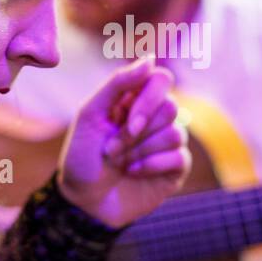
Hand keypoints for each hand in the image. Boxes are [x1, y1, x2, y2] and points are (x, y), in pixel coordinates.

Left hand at [58, 56, 191, 227]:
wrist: (83, 201)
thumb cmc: (82, 156)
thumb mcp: (90, 114)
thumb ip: (118, 83)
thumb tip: (151, 60)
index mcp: (135, 100)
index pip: (161, 80)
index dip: (148, 99)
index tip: (126, 120)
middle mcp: (155, 118)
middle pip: (171, 107)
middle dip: (138, 131)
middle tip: (114, 147)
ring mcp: (167, 143)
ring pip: (176, 133)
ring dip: (140, 152)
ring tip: (120, 163)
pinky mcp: (175, 169)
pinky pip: (179, 157)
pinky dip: (151, 166)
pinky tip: (133, 173)